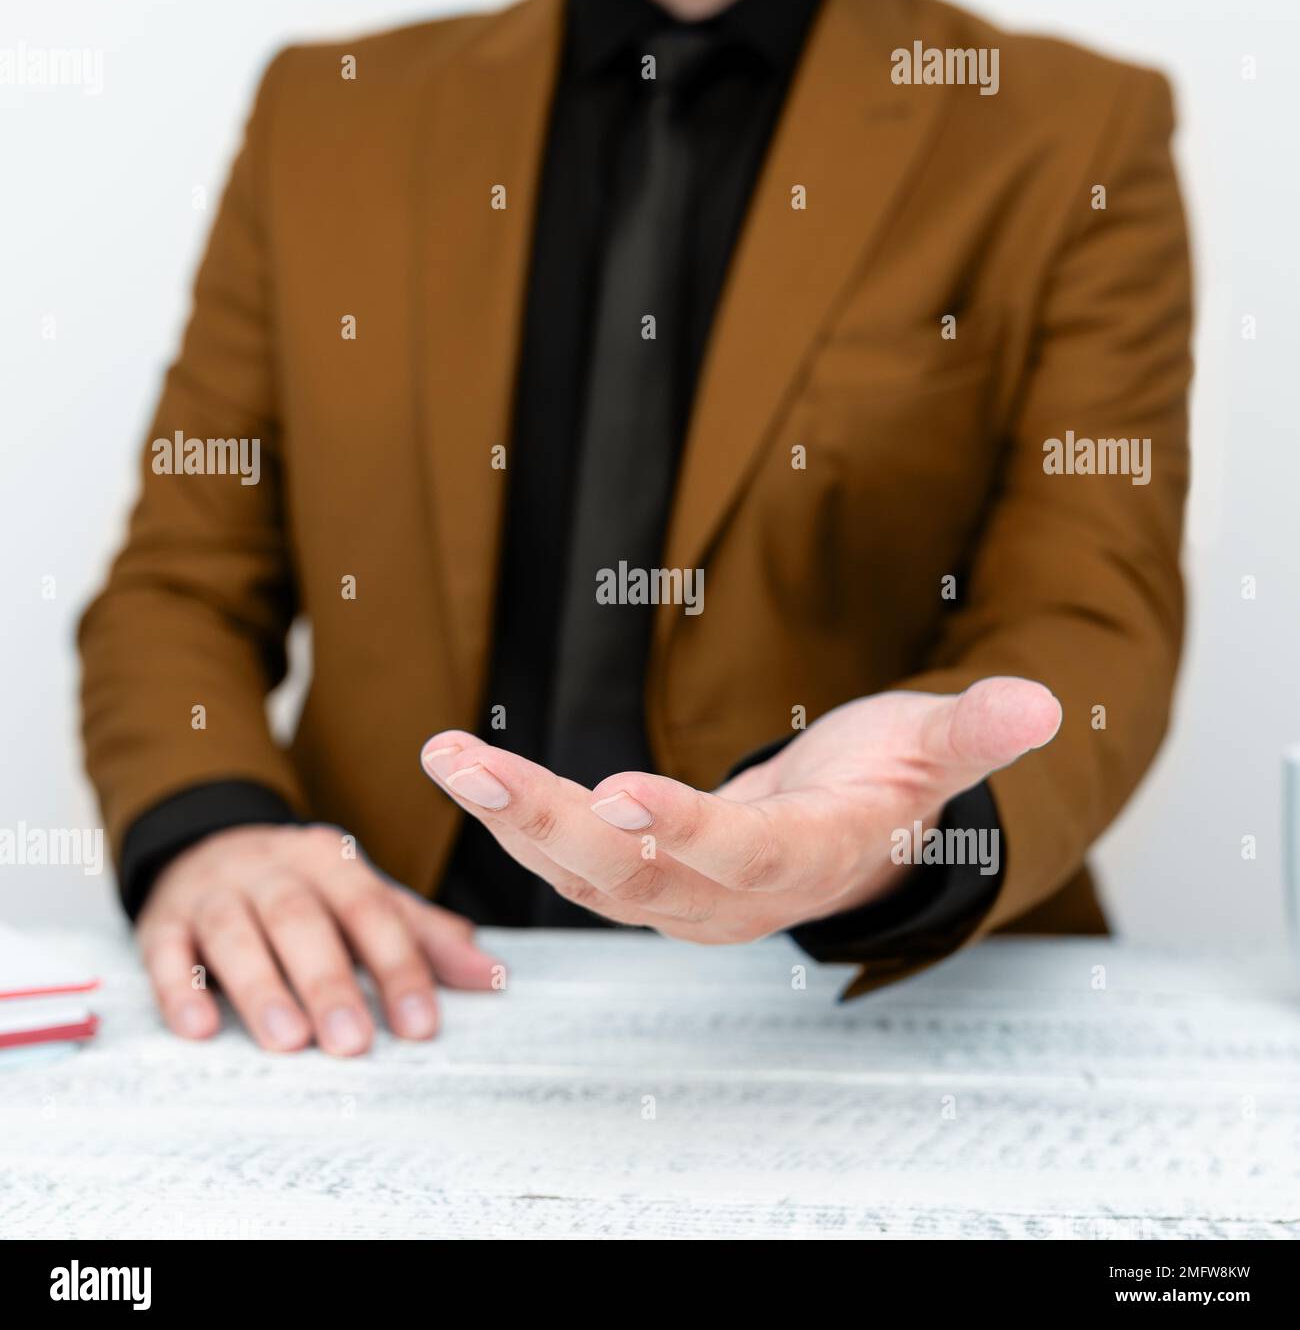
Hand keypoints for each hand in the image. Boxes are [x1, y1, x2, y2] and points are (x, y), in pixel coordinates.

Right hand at [136, 824, 501, 1053]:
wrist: (210, 844)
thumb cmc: (305, 890)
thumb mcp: (365, 899)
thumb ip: (424, 936)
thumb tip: (492, 976)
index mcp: (332, 861)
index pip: (372, 911)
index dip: (399, 967)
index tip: (421, 1026)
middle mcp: (273, 868)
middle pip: (303, 920)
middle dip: (330, 982)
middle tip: (354, 1044)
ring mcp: (215, 891)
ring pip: (237, 933)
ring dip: (262, 987)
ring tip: (288, 1043)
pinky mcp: (163, 918)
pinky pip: (166, 949)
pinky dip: (180, 986)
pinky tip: (198, 1028)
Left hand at [419, 677, 1060, 943]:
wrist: (848, 844)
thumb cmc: (885, 789)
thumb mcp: (932, 752)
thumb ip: (974, 732)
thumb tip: (1045, 701)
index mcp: (806, 861)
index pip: (745, 856)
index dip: (690, 831)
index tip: (623, 793)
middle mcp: (732, 894)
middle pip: (636, 874)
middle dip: (549, 823)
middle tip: (468, 767)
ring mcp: (681, 895)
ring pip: (587, 873)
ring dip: (513, 818)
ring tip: (446, 758)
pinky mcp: (645, 877)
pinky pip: (573, 860)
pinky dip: (517, 820)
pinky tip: (465, 774)